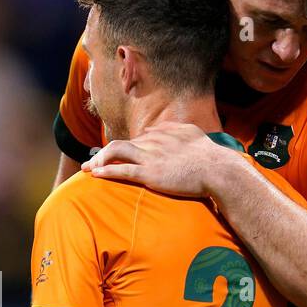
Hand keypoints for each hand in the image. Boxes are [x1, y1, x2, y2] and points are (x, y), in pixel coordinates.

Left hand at [82, 122, 233, 197]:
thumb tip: (158, 131)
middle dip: (101, 154)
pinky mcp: (150, 173)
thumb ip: (175, 130)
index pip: (135, 140)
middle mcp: (152, 141)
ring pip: (115, 152)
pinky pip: (122, 170)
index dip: (121, 151)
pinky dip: (106, 172)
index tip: (111, 159)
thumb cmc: (209, 156)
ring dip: (98, 160)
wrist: (217, 169)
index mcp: (162, 133)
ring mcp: (150, 156)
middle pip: (120, 144)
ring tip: (88, 169)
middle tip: (90, 163)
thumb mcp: (192, 135)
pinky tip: (95, 175)